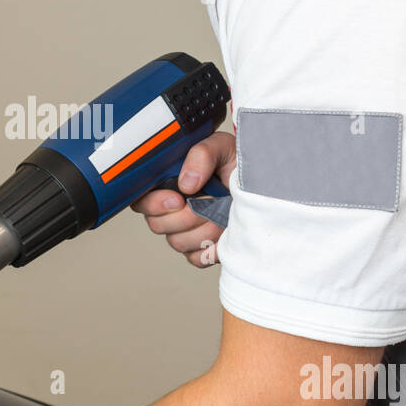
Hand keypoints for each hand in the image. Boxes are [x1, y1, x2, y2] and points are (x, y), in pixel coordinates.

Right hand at [130, 131, 235, 267]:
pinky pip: (195, 258)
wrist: (264, 187)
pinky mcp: (201, 250)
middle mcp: (172, 210)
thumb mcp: (222, 147)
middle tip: (209, 203)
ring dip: (204, 229)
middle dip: (187, 216)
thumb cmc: (238, 163)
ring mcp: (185, 232)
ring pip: (178, 242)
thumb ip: (201, 155)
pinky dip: (211, 247)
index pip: (141, 201)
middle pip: (157, 225)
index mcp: (168, 184)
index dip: (155, 204)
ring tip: (223, 214)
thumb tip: (186, 183)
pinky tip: (224, 232)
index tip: (178, 198)